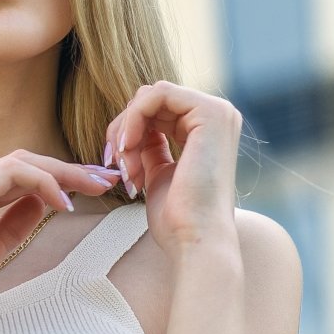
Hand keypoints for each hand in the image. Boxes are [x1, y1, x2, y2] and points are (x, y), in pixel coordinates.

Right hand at [0, 151, 122, 333]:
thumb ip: (8, 230)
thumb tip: (39, 208)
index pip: (14, 178)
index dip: (55, 180)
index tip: (90, 192)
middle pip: (21, 164)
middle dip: (67, 170)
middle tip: (106, 179)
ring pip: (19, 162)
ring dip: (62, 171)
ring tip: (94, 185)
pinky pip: (11, 174)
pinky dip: (43, 182)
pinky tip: (63, 203)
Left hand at [103, 80, 242, 255]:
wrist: (194, 238)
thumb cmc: (176, 217)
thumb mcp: (157, 172)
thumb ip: (150, 146)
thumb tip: (132, 129)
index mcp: (206, 130)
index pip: (153, 110)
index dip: (125, 131)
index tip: (115, 163)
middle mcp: (217, 116)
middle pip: (148, 101)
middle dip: (123, 131)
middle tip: (117, 165)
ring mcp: (218, 112)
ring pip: (149, 96)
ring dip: (125, 130)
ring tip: (127, 167)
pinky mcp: (212, 113)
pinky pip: (157, 95)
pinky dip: (132, 119)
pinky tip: (128, 149)